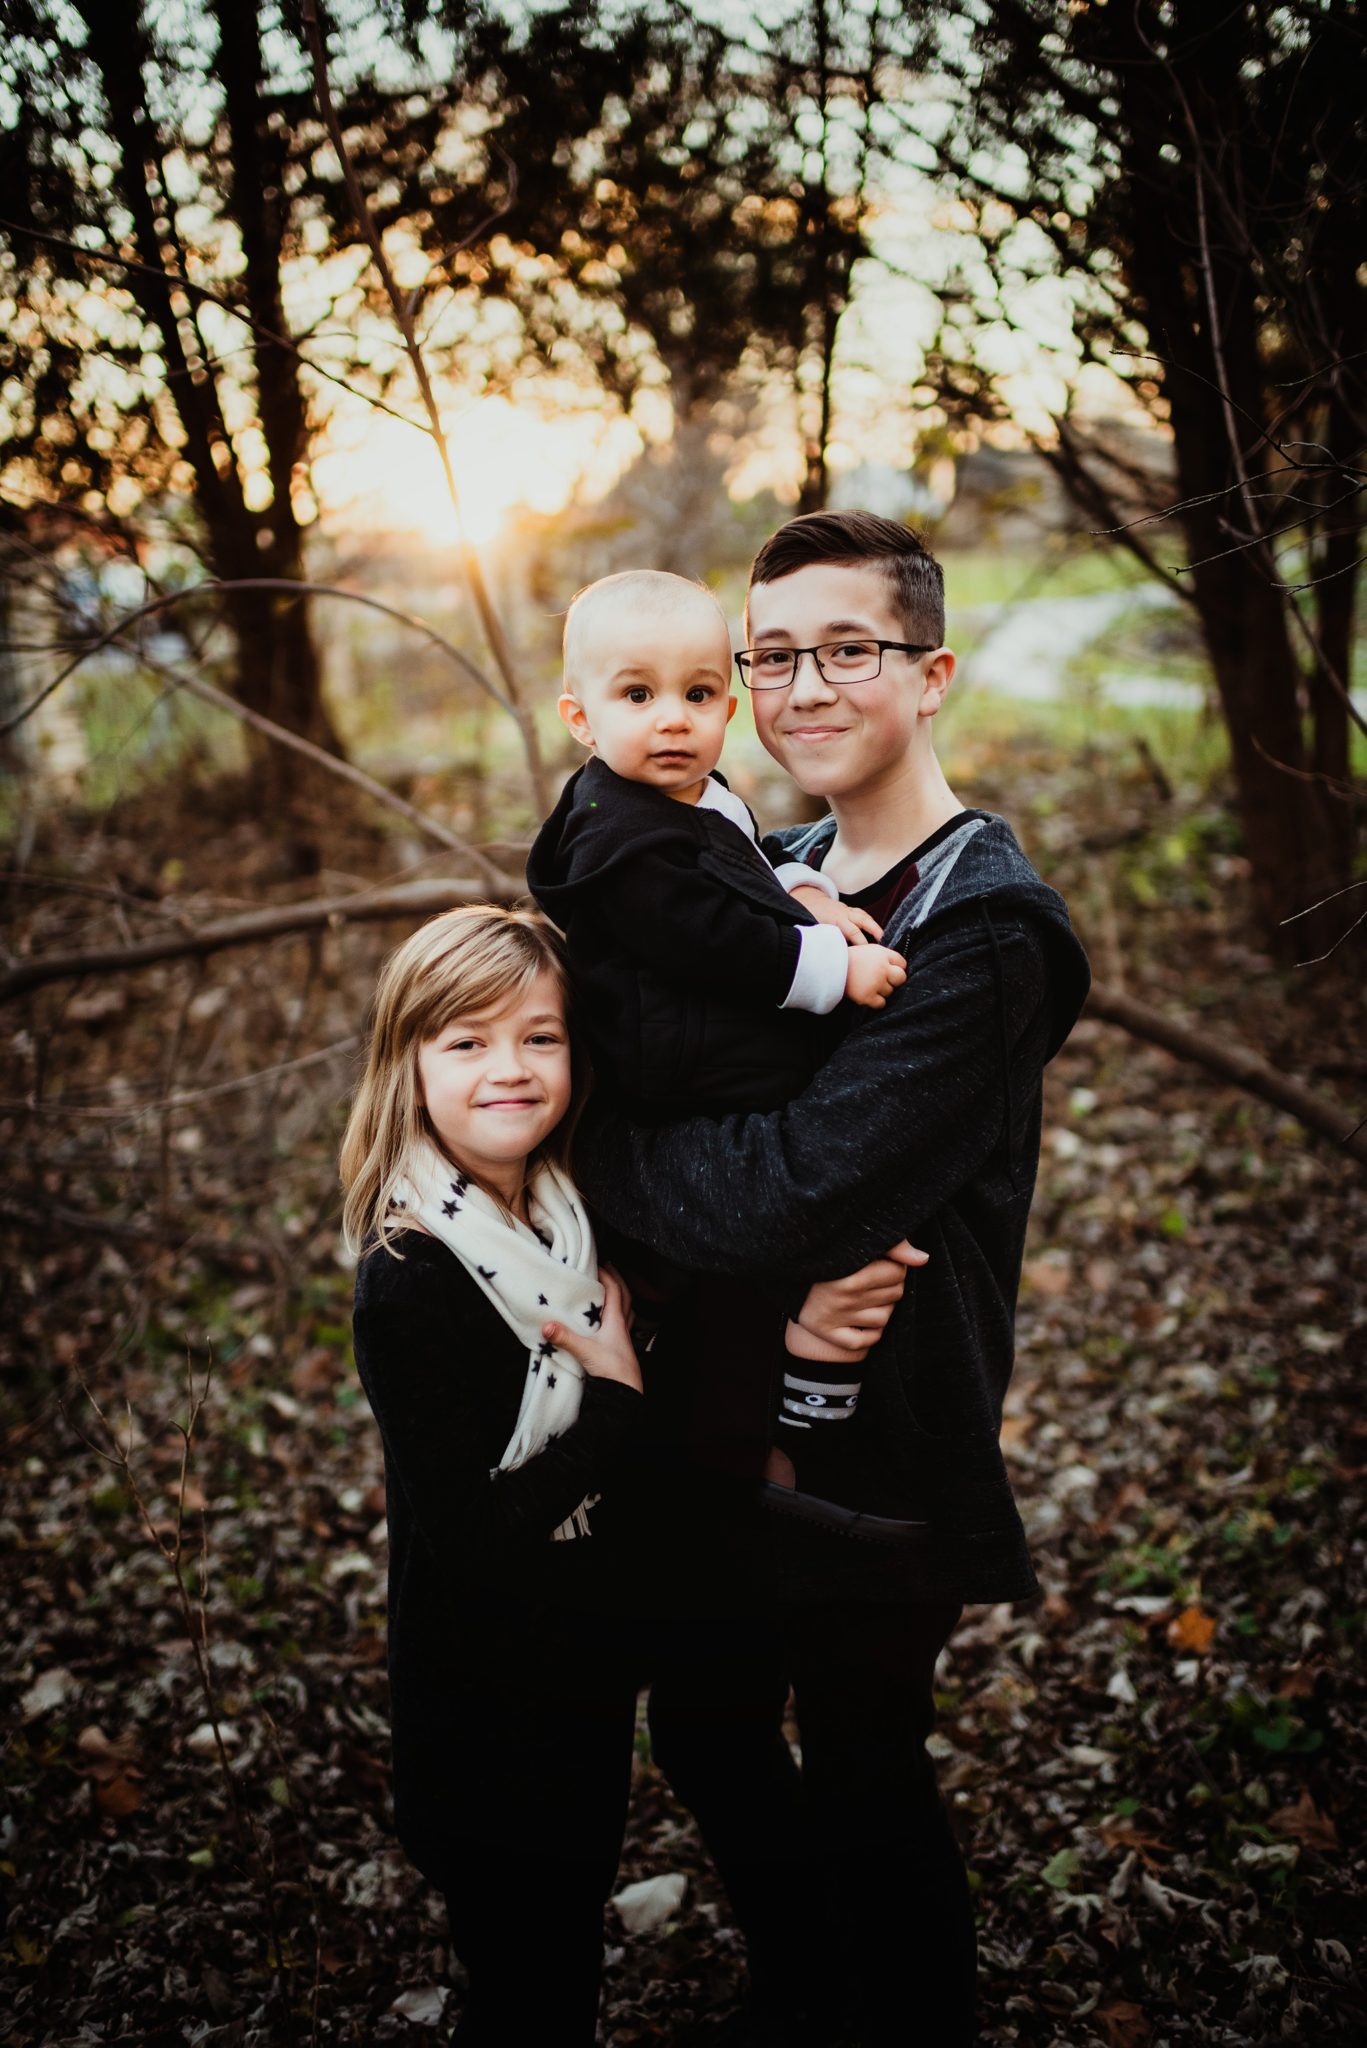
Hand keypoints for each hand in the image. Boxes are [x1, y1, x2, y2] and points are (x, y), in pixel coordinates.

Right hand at [542, 1268, 641, 1392]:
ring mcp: (623, 1339)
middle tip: (609, 1270)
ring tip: (611, 1292)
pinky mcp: (620, 1350)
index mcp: (616, 1322)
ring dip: (620, 1299)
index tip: (599, 1264)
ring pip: (626, 1312)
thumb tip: (546, 1326)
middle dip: (617, 1282)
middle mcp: (622, 1327)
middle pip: (625, 1298)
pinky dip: (617, 1317)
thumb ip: (565, 1338)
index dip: (608, 1276)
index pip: (615, 1292)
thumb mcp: (585, 1351)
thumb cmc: (612, 1371)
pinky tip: (609, 1322)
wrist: (625, 1394)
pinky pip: (621, 1327)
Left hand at [789, 885, 883, 945]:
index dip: (861, 942)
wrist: (811, 902)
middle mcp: (846, 913)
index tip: (866, 952)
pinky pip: (864, 915)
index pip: (853, 931)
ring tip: (884, 938)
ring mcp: (849, 910)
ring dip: (875, 927)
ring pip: (866, 917)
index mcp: (837, 919)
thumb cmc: (813, 918)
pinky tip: (876, 930)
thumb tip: (833, 953)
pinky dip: (871, 922)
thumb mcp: (817, 929)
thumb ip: (827, 939)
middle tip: (882, 943)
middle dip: (875, 931)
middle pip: (864, 921)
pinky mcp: (851, 910)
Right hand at [792, 1240, 927, 1357]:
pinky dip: (870, 1332)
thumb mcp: (854, 1243)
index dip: (894, 1266)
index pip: (898, 1272)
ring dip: (881, 1307)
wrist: (787, 1269)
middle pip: (895, 1294)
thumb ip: (893, 1245)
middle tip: (871, 1278)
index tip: (881, 1262)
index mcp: (850, 1272)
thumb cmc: (829, 1253)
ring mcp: (835, 1318)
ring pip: (885, 1318)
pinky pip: (868, 1340)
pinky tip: (860, 1317)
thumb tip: (923, 1259)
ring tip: (864, 1295)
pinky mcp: (829, 1334)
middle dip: (889, 1285)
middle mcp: (842, 1297)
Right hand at [844, 943, 906, 1007]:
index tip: (888, 970)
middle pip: (901, 978)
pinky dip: (876, 1001)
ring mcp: (875, 983)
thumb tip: (899, 967)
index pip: (902, 963)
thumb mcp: (868, 949)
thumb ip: (883, 956)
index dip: (896, 968)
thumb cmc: (848, 958)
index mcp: (882, 954)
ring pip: (890, 991)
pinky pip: (881, 1003)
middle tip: (883, 980)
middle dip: (895, 980)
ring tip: (869, 985)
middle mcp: (882, 968)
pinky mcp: (867, 996)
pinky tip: (868, 995)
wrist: (829, 967)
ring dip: (882, 990)